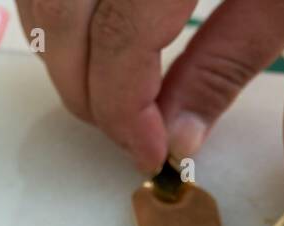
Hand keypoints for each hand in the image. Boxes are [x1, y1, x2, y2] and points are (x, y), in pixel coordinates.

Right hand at [18, 0, 283, 170]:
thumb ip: (226, 63)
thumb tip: (175, 137)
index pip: (119, 44)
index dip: (125, 111)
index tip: (147, 153)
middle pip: (57, 18)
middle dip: (83, 88)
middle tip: (128, 131)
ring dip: (63, 49)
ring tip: (116, 87)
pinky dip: (61, 11)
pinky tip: (101, 36)